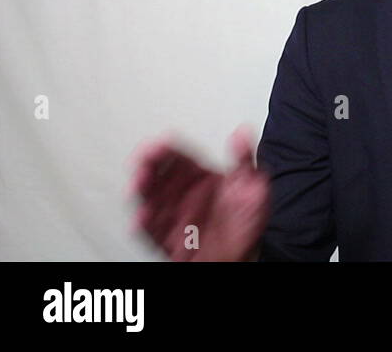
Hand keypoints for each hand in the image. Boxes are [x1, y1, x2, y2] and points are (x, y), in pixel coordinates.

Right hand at [128, 124, 269, 261]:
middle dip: (146, 165)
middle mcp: (181, 192)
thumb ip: (244, 159)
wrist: (239, 258)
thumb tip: (242, 132)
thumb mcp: (252, 187)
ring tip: (139, 186)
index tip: (159, 144)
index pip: (177, 155)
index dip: (165, 147)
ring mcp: (171, 213)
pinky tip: (143, 216)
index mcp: (199, 176)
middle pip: (156, 172)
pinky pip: (148, 228)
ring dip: (140, 189)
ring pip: (147, 197)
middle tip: (143, 164)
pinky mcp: (164, 236)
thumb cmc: (245, 224)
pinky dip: (143, 222)